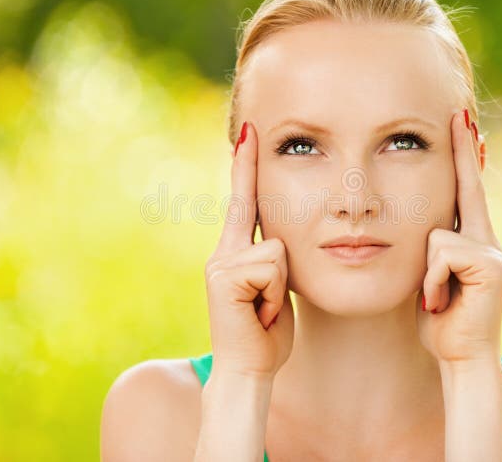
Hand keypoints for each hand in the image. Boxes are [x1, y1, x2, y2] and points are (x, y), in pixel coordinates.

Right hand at [204, 121, 294, 378]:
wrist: (247, 369)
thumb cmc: (265, 332)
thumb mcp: (273, 289)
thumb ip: (271, 260)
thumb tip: (278, 243)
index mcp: (236, 252)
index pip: (245, 201)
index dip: (246, 166)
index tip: (250, 131)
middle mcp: (222, 252)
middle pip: (264, 220)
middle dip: (270, 246)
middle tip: (258, 236)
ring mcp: (220, 263)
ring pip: (277, 249)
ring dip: (281, 286)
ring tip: (266, 309)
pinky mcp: (224, 276)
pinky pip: (271, 266)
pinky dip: (275, 295)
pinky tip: (261, 313)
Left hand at [416, 109, 501, 363]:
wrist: (461, 355)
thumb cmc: (441, 319)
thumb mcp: (431, 278)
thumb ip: (434, 250)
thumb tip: (427, 226)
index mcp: (471, 241)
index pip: (464, 189)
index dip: (463, 156)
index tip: (460, 120)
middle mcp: (487, 239)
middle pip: (469, 187)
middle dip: (464, 149)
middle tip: (459, 111)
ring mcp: (492, 251)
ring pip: (437, 234)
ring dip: (427, 274)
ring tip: (436, 298)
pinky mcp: (491, 266)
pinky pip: (441, 253)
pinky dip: (432, 282)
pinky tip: (440, 302)